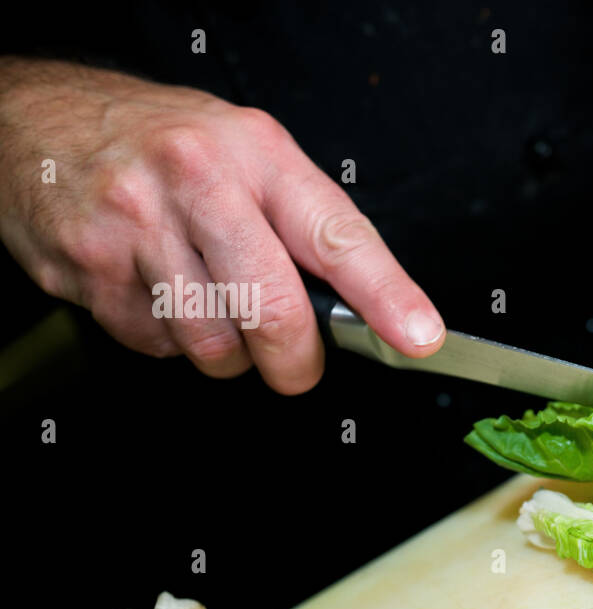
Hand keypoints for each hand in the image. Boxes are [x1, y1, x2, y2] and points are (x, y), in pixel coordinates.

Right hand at [0, 59, 442, 392]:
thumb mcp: (246, 154)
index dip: (386, 295)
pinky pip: (153, 342)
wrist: (36, 120)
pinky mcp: (89, 265)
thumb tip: (364, 309)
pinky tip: (154, 290)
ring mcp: (137, 223)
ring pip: (212, 342)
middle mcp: (198, 180)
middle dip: (294, 360)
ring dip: (223, 350)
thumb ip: (301, 224)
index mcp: (257, 153)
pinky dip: (165, 337)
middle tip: (296, 367)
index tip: (418, 336)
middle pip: (273, 309)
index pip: (337, 234)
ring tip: (207, 301)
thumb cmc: (163, 144)